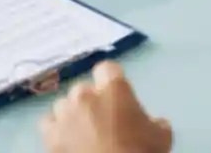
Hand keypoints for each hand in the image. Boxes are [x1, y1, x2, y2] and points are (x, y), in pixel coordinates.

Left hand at [39, 62, 172, 152]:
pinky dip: (56, 129)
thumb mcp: (162, 137)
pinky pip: (49, 123)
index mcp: (114, 89)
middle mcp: (85, 95)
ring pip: (64, 105)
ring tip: (81, 132)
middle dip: (91, 101)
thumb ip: (155, 122)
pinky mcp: (49, 135)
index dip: (111, 81)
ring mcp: (64, 114)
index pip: (107, 69)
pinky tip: (65, 140)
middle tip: (102, 120)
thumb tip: (155, 123)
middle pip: (84, 88)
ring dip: (72, 115)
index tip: (116, 95)